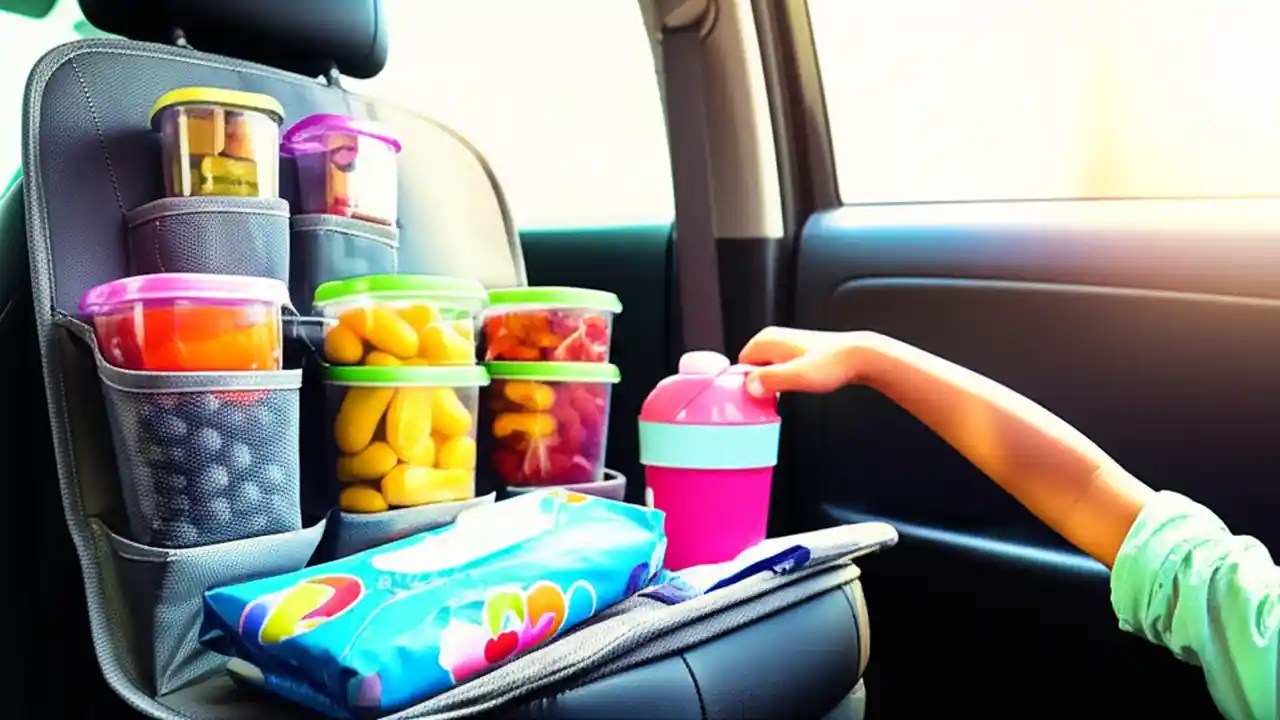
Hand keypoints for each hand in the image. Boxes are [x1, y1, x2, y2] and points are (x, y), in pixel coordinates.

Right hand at [739, 327, 876, 396]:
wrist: (859, 356)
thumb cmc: (833, 363)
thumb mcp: (798, 376)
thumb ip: (771, 380)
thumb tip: (750, 386)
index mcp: (766, 340)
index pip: (738, 366)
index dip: (747, 385)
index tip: (760, 396)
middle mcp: (772, 339)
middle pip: (751, 370)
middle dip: (760, 386)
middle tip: (776, 397)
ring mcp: (783, 345)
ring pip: (765, 372)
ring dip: (773, 386)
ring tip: (789, 393)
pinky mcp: (795, 353)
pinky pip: (778, 371)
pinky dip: (783, 382)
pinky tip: (796, 388)